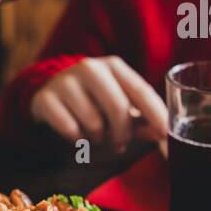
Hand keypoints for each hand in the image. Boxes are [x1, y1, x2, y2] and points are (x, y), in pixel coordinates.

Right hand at [30, 57, 167, 150]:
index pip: (140, 90)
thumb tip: (161, 134)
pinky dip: (76, 139)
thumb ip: (140, 119)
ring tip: (95, 135)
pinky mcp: (45, 98)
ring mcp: (65, 82)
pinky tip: (75, 134)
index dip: (155, 114)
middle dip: (122, 133)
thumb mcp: (116, 103)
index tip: (164, 134)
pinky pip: (70, 129)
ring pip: (93, 122)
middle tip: (119, 144)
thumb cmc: (91, 99)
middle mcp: (89, 68)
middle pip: (117, 108)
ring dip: (97, 138)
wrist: (47, 90)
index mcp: (113, 66)